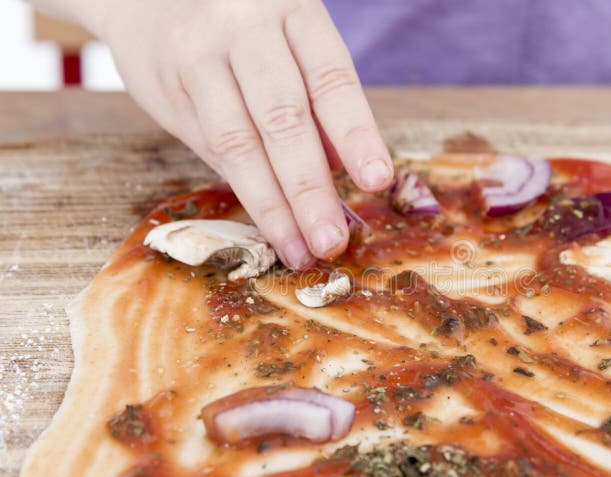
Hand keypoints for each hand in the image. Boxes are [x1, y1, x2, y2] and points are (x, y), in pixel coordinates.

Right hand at [76, 0, 393, 267]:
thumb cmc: (241, 24)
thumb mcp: (288, 37)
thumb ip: (313, 98)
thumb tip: (342, 171)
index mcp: (293, 12)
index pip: (331, 80)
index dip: (356, 135)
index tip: (377, 183)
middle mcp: (244, 29)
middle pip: (283, 119)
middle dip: (310, 189)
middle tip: (331, 242)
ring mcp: (198, 57)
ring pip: (237, 143)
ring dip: (272, 207)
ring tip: (299, 250)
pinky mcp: (163, 87)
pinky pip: (205, 147)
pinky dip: (240, 188)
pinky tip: (265, 223)